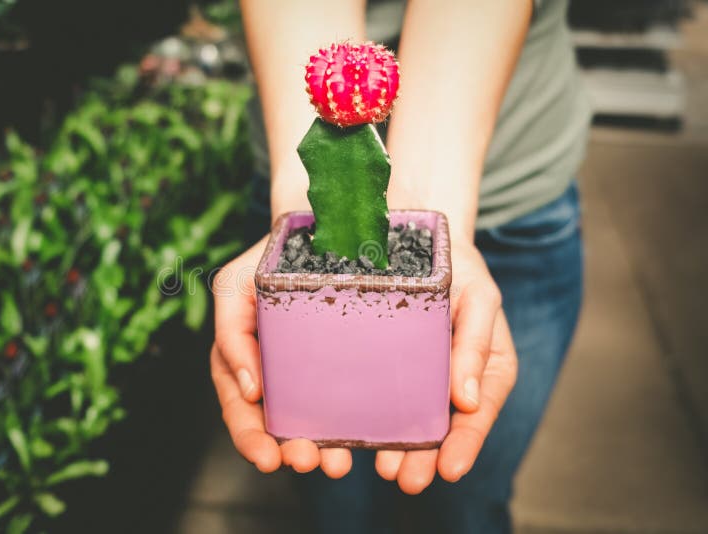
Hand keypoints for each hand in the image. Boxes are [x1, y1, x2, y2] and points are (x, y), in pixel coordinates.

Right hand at [210, 237, 352, 477]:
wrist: (327, 221)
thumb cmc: (275, 253)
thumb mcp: (235, 284)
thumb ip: (230, 330)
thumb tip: (253, 391)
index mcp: (245, 351)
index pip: (239, 403)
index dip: (247, 432)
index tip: (267, 455)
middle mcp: (273, 363)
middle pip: (272, 419)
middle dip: (284, 448)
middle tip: (305, 463)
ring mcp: (306, 363)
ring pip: (306, 413)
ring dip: (317, 445)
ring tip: (334, 465)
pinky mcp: (344, 359)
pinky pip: (344, 395)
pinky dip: (349, 421)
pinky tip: (365, 441)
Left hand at [373, 240, 517, 493]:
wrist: (417, 236)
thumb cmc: (458, 267)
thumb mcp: (478, 296)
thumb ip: (477, 342)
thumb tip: (466, 401)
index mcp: (482, 368)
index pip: (478, 413)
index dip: (466, 444)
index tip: (449, 469)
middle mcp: (448, 378)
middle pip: (440, 426)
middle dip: (425, 456)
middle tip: (407, 478)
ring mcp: (414, 374)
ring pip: (406, 417)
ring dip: (395, 446)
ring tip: (382, 466)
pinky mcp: (380, 364)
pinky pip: (374, 392)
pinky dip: (364, 415)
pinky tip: (349, 432)